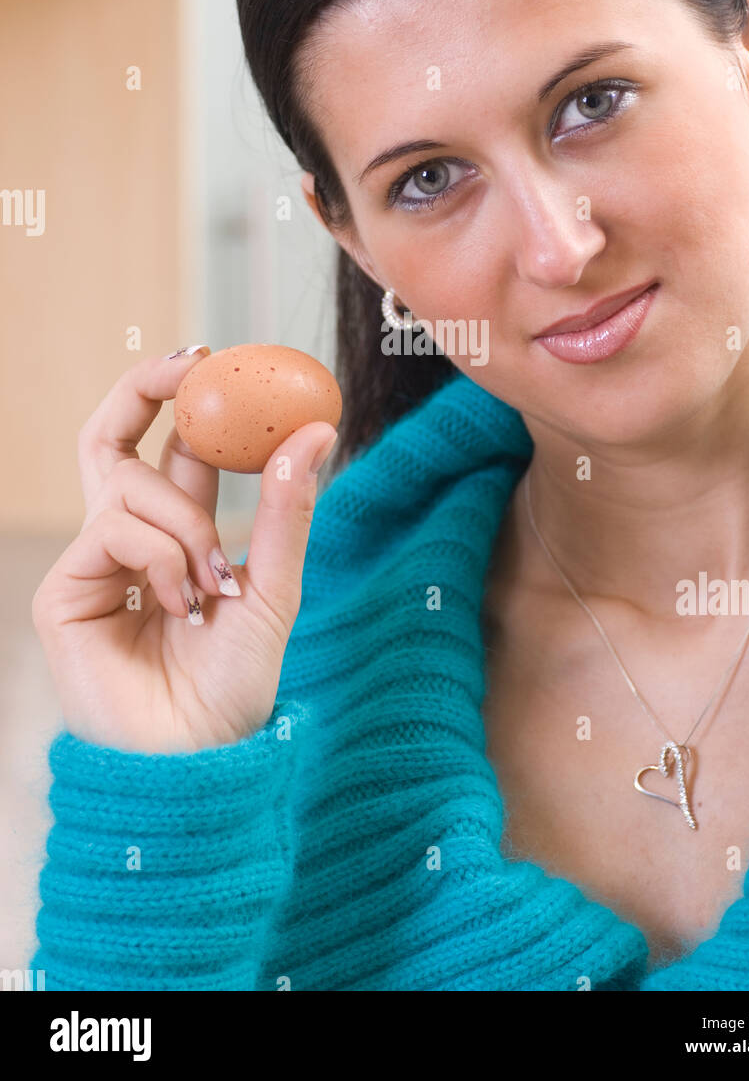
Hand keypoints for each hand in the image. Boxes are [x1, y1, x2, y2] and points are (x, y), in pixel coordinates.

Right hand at [31, 348, 336, 752]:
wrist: (199, 756)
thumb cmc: (237, 683)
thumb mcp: (275, 586)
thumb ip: (288, 509)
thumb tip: (317, 428)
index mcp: (177, 534)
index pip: (171, 448)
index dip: (184, 398)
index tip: (216, 357)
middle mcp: (128, 540)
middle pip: (112, 436)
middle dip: (145, 387)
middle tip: (191, 362)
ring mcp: (92, 564)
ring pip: (130, 485)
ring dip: (188, 524)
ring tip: (212, 585)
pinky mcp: (65, 593)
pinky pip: (115, 529)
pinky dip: (162, 557)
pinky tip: (180, 605)